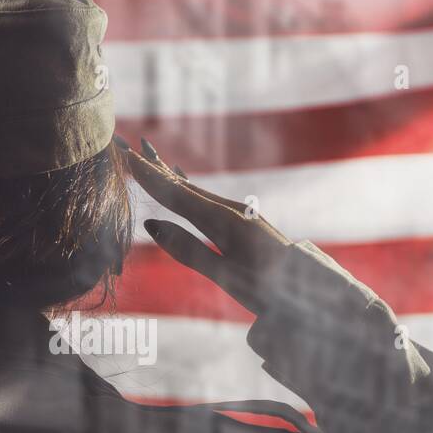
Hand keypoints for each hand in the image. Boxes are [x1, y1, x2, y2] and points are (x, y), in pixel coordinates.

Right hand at [118, 135, 292, 315]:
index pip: (174, 193)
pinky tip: (180, 176)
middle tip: (123, 141)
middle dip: (150, 164)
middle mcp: (228, 209)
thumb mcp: (224, 275)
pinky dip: (186, 184)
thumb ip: (188, 249)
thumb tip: (151, 224)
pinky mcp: (241, 220)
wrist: (310, 292)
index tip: (123, 153)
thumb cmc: (267, 289)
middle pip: (180, 183)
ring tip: (145, 152)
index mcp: (222, 221)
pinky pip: (204, 197)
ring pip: (192, 187)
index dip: (146, 174)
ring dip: (166, 171)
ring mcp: (236, 212)